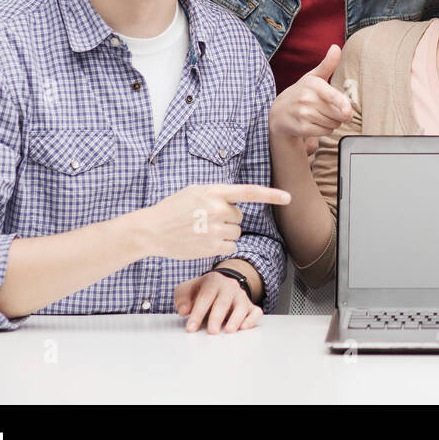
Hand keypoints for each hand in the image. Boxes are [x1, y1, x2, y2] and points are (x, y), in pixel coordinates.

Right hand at [137, 183, 290, 260]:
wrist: (151, 230)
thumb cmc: (172, 209)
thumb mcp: (193, 192)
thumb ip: (216, 193)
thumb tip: (236, 200)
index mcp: (213, 192)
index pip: (248, 192)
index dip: (270, 194)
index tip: (288, 197)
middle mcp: (216, 209)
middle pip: (239, 217)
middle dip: (227, 219)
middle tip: (204, 220)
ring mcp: (214, 229)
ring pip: (235, 233)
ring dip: (224, 234)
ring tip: (201, 231)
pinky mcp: (211, 247)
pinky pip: (230, 247)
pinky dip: (221, 246)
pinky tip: (202, 242)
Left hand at [174, 270, 261, 334]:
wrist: (222, 284)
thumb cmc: (202, 291)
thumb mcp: (187, 290)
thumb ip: (182, 299)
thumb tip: (183, 311)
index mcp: (213, 281)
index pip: (205, 297)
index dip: (198, 313)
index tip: (191, 328)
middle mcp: (229, 287)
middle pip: (223, 302)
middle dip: (217, 317)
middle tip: (212, 331)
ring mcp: (241, 296)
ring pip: (241, 306)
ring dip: (236, 319)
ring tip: (229, 331)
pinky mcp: (250, 306)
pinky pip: (255, 312)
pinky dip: (252, 319)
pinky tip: (244, 327)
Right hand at [269, 45, 352, 139]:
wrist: (279, 112)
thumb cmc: (302, 93)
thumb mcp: (313, 77)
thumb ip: (327, 64)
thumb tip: (336, 47)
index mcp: (313, 84)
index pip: (332, 96)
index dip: (343, 105)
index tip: (348, 112)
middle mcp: (306, 98)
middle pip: (337, 113)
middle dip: (340, 114)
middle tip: (332, 110)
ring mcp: (302, 114)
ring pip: (332, 123)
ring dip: (333, 122)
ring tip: (322, 116)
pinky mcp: (300, 128)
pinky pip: (324, 132)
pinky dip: (325, 130)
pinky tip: (317, 124)